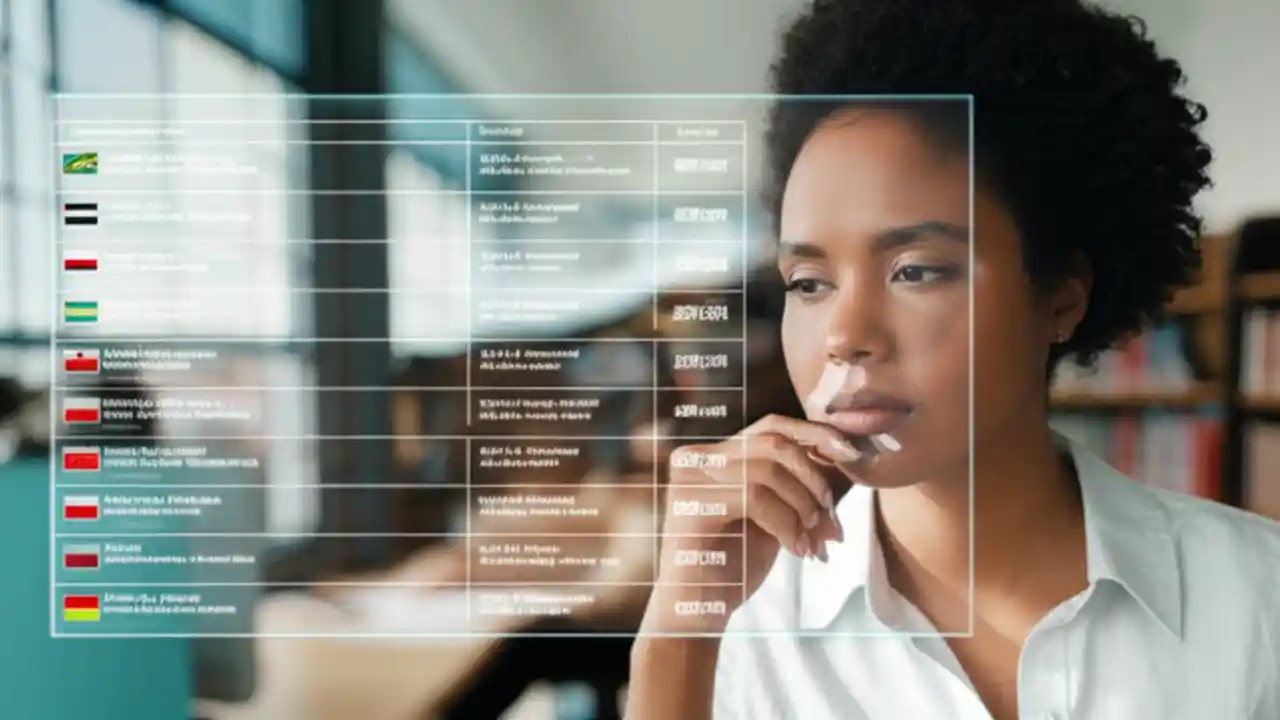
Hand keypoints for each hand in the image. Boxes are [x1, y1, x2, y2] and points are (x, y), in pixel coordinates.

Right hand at [641, 414, 859, 632]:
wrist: (696, 612)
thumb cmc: (734, 564)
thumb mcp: (773, 515)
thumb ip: (796, 484)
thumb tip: (845, 458)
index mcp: (714, 453)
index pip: (771, 426)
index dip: (814, 434)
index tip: (850, 453)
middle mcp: (696, 457)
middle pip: (772, 443)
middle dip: (813, 479)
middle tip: (828, 518)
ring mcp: (689, 478)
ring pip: (767, 470)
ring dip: (802, 506)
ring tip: (811, 538)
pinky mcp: (690, 504)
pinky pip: (754, 497)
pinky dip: (785, 523)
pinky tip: (795, 549)